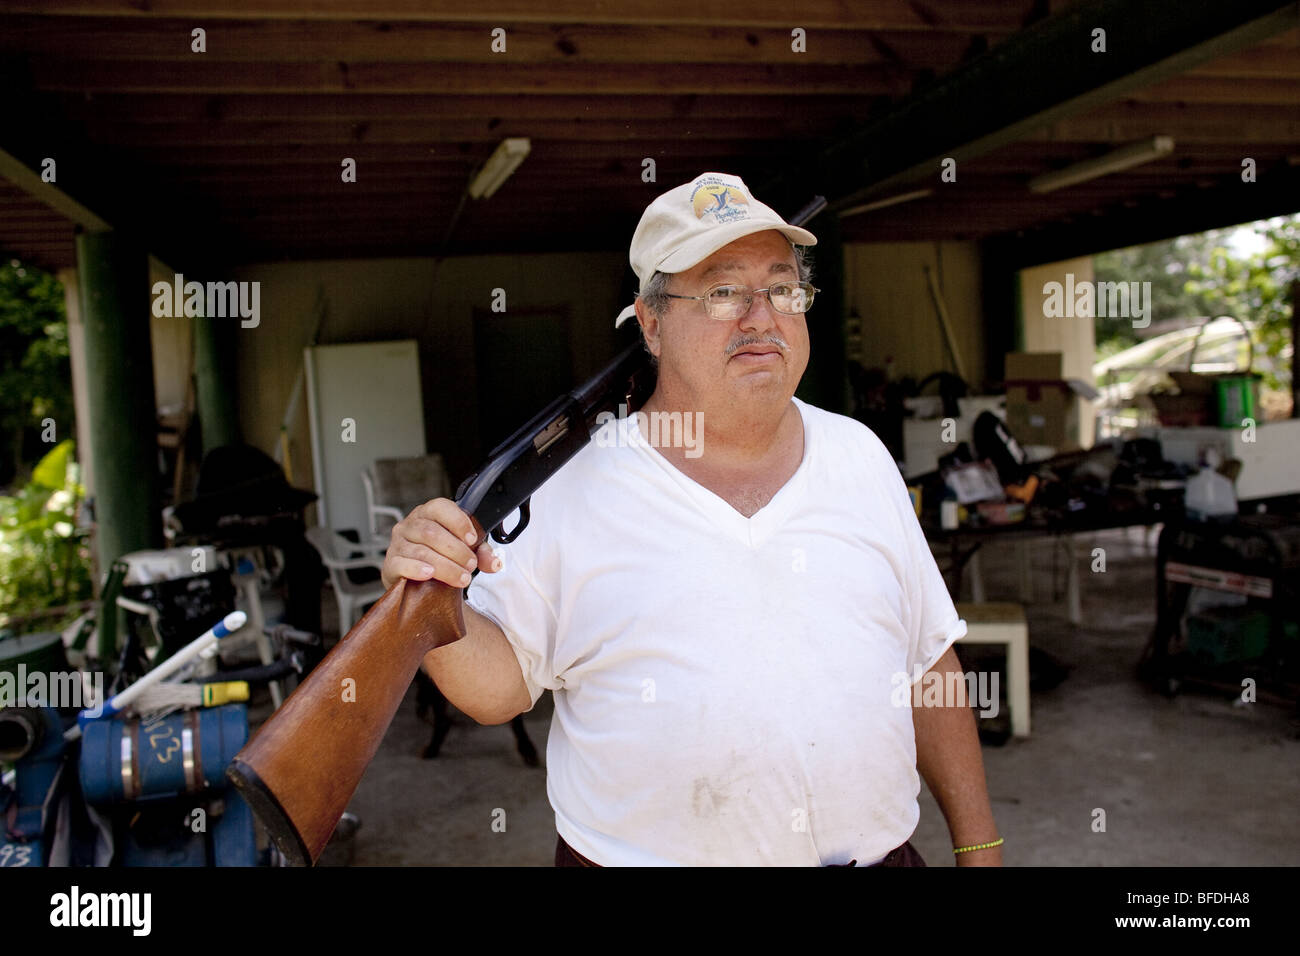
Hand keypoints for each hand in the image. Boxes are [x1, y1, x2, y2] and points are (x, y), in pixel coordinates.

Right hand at [381, 497, 501, 589]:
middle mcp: (410, 524)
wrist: (419, 581)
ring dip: (445, 565)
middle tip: (471, 566)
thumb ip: (482, 554)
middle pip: (432, 532)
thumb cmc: (442, 557)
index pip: (441, 507)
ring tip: (461, 577)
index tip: (472, 540)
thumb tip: (495, 563)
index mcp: (429, 513)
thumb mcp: (465, 551)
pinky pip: (402, 563)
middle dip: (456, 551)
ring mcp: (398, 543)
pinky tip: (429, 574)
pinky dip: (417, 569)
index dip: (458, 522)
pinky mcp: (390, 563)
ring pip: (421, 551)